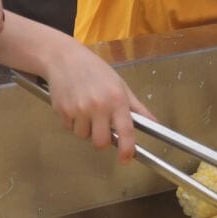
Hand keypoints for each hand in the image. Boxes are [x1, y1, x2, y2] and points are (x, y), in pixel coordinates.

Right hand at [39, 38, 153, 160]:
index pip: (125, 131)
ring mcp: (79, 109)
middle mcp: (98, 106)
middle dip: (101, 138)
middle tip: (100, 126)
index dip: (127, 149)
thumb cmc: (95, 70)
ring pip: (83, 136)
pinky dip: (71, 122)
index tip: (126, 159)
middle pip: (101, 142)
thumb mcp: (120, 85)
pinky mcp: (62, 110)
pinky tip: (73, 105)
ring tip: (84, 110)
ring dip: (85, 129)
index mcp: (116, 99)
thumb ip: (136, 107)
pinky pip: (69, 128)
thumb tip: (154, 123)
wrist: (63, 58)